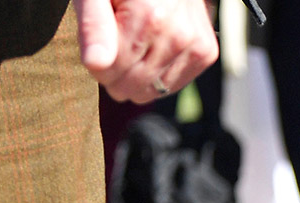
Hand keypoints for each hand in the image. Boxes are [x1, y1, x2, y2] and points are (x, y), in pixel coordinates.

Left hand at [77, 0, 216, 104]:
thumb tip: (97, 64)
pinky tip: (150, 58)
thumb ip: (93, 25)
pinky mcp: (206, 53)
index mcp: (149, 17)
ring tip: (131, 53)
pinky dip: (157, 79)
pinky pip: (173, 86)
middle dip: (115, 76)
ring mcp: (196, 45)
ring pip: (154, 89)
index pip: (113, 68)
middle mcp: (178, 34)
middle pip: (135, 82)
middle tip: (110, 54)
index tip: (95, 48)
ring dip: (136, 80)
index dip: (96, 64)